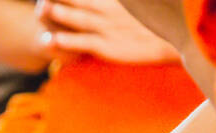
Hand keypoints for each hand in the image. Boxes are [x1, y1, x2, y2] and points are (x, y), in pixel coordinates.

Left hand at [36, 0, 178, 64]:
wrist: (174, 43)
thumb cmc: (159, 22)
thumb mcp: (140, 3)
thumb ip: (126, 2)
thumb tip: (121, 4)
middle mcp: (110, 7)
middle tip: (43, 0)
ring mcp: (107, 26)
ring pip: (76, 17)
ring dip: (56, 13)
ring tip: (41, 11)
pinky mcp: (107, 46)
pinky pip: (82, 42)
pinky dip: (65, 41)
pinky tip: (51, 40)